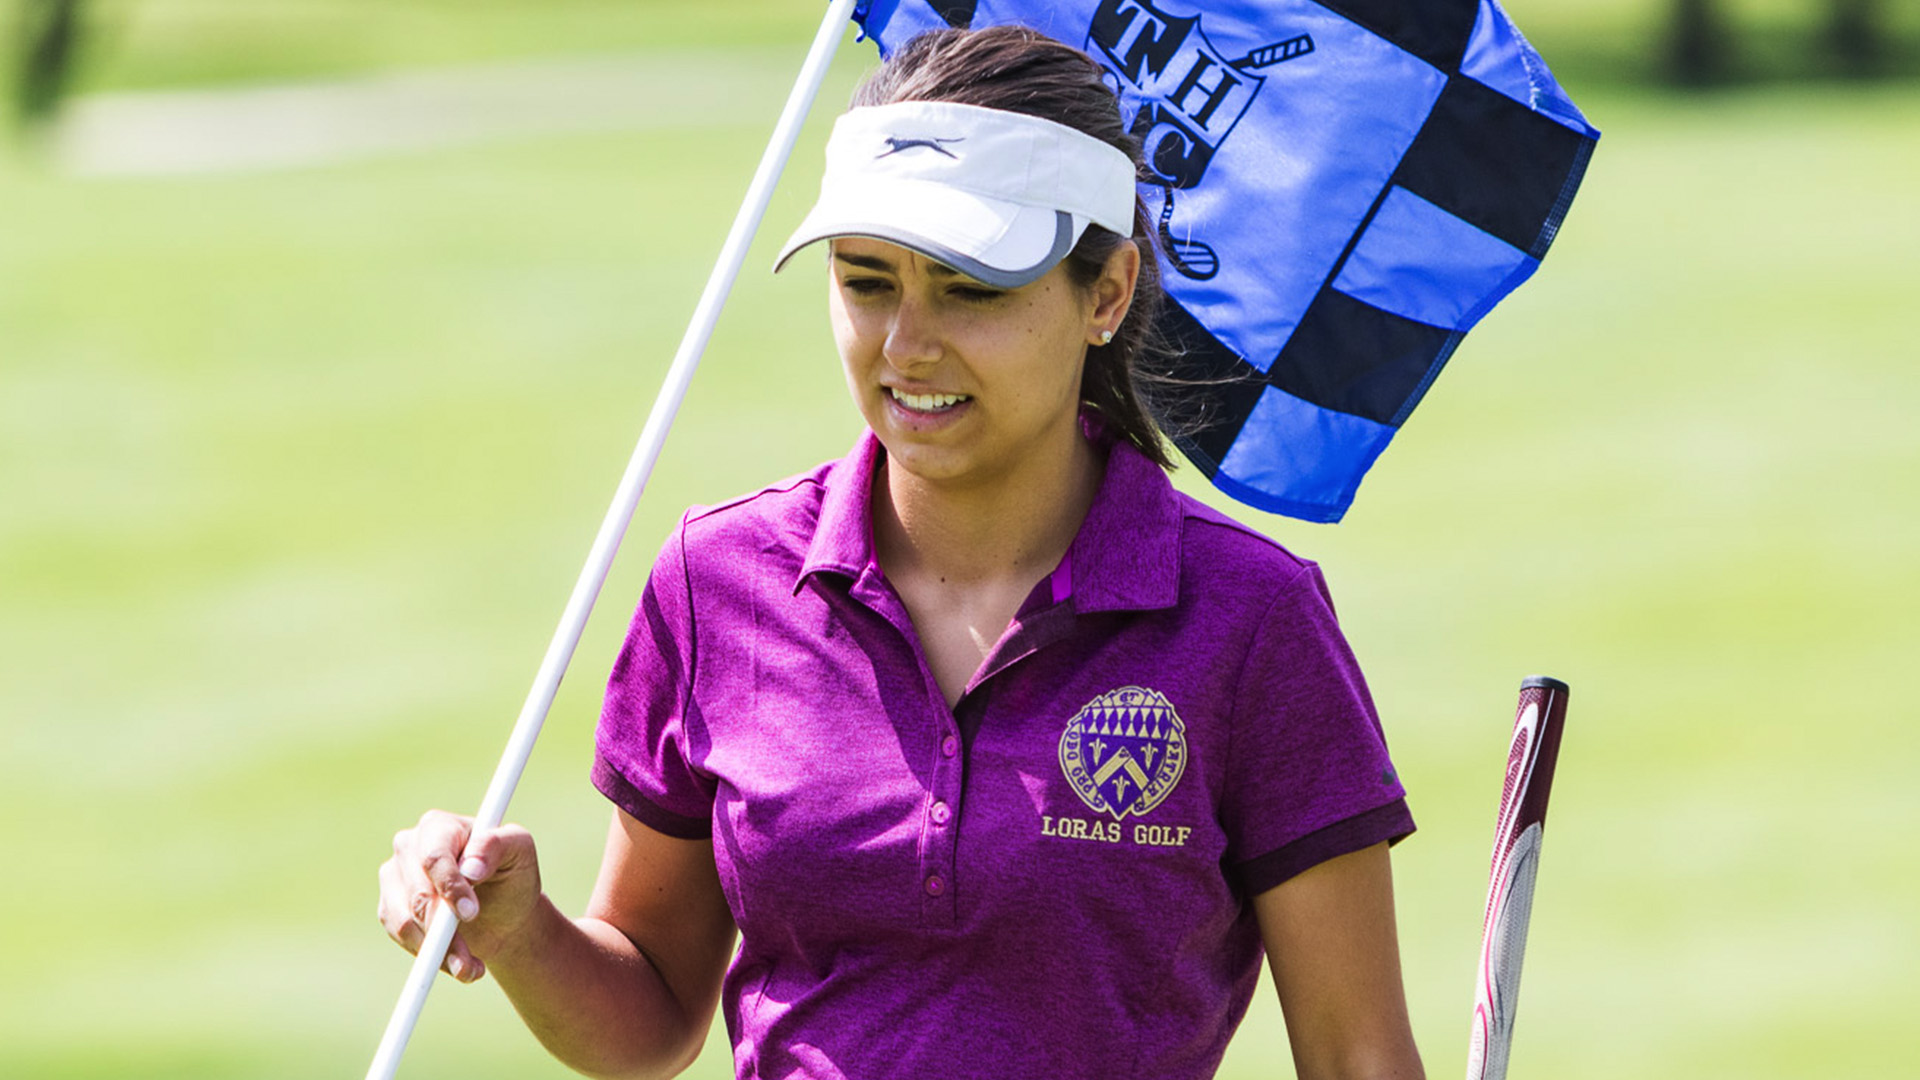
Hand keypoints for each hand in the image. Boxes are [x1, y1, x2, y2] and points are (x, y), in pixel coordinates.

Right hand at [377, 809, 542, 983]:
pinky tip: (456, 963)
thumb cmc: (512, 874)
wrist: (503, 912)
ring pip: (406, 921)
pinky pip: (401, 936)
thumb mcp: (519, 851)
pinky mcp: (389, 907)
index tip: (471, 913)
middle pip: (418, 894)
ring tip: (470, 966)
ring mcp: (394, 877)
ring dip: (440, 952)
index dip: (449, 886)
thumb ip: (497, 846)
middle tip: (471, 956)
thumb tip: (470, 867)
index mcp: (439, 826)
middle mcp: (409, 846)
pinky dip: (429, 957)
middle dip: (447, 930)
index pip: (433, 857)